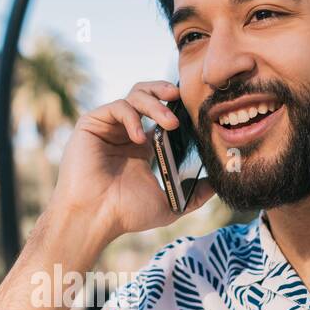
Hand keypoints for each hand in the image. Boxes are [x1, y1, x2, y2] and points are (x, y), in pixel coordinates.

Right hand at [51, 81, 215, 244]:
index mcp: (142, 145)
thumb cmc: (126, 213)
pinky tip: (139, 139)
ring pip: (135, 95)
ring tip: (169, 123)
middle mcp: (125, 132)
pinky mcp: (92, 124)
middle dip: (165, 92)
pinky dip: (132, 118)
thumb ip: (195, 195)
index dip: (177, 106)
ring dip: (155, 104)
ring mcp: (108, 126)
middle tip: (181, 98)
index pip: (161, 112)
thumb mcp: (170, 204)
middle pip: (147, 95)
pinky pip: (117, 106)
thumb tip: (218, 186)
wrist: (95, 217)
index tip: (195, 107)